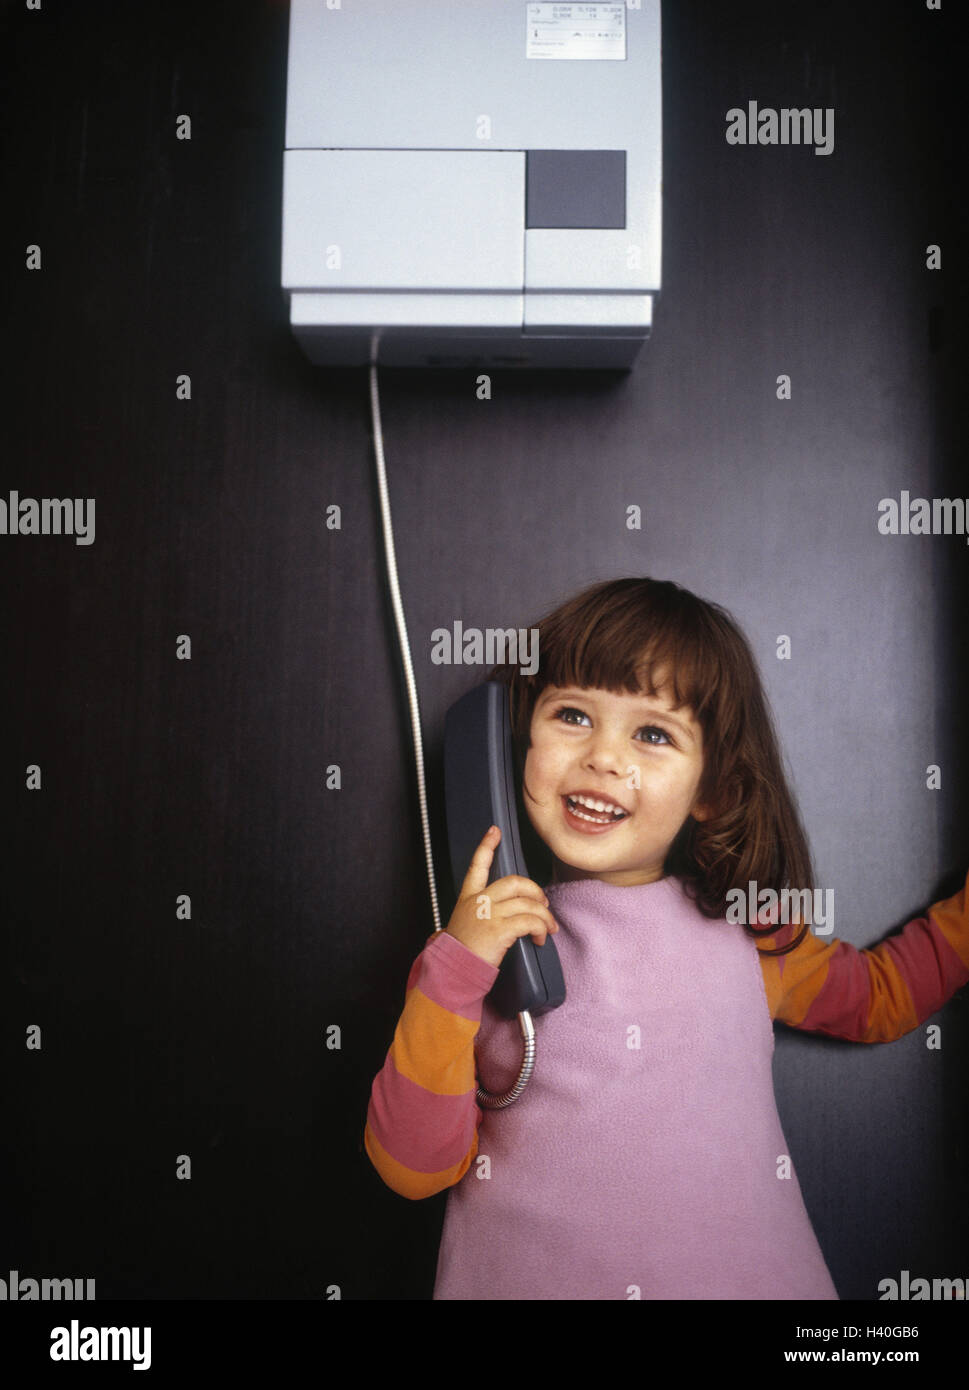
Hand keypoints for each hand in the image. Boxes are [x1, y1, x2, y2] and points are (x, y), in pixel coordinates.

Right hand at [445, 826, 558, 968]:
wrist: (453, 970)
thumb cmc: (462, 950)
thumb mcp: (466, 922)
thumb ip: (484, 909)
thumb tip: (512, 907)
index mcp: (469, 897)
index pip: (477, 865)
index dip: (486, 845)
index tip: (494, 831)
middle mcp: (479, 902)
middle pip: (514, 882)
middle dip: (535, 891)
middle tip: (543, 903)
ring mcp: (489, 914)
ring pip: (528, 904)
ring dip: (545, 917)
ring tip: (548, 929)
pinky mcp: (499, 930)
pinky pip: (530, 921)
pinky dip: (541, 929)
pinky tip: (540, 939)